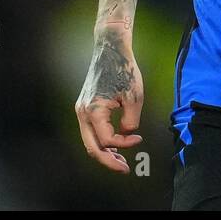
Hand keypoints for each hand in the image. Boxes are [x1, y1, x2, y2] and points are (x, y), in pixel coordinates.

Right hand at [74, 23, 143, 172]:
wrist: (110, 50)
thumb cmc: (123, 70)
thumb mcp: (134, 97)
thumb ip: (130, 121)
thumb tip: (126, 134)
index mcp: (93, 111)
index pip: (107, 140)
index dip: (125, 144)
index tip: (139, 138)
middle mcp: (82, 113)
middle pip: (92, 148)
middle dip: (108, 161)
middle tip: (125, 170)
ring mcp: (81, 110)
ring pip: (89, 141)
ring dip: (104, 152)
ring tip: (120, 161)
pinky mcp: (85, 106)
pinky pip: (90, 131)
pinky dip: (101, 140)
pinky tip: (114, 145)